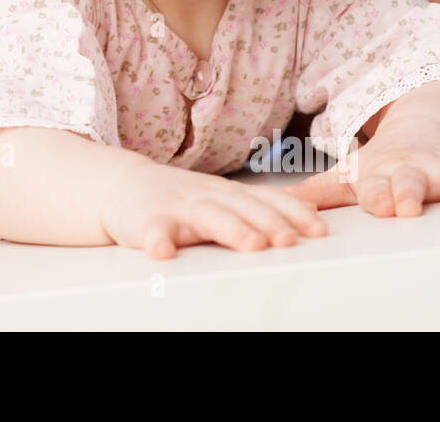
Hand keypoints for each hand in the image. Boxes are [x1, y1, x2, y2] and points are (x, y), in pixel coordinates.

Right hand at [100, 160, 327, 258]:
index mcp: (227, 192)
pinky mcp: (145, 221)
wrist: (121, 185)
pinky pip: (152, 232)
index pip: (266, 198)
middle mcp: (206, 195)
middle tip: (290, 239)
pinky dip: (158, 241)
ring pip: (206, 216)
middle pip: (241, 206)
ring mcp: (176, 207)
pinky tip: (164, 253)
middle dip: (268, 221)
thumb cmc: (180, 198)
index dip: (292, 211)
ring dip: (230, 229)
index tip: (319, 228)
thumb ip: (258, 204)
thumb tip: (309, 210)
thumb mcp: (221, 196)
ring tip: (251, 245)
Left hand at [281, 116, 439, 216]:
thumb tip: (283, 204)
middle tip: (409, 206)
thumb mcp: (349, 177)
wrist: (416, 136)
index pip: (374, 188)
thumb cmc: (379, 169)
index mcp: (377, 176)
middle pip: (410, 181)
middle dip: (409, 192)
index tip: (380, 206)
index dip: (377, 195)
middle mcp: (410, 170)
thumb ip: (320, 192)